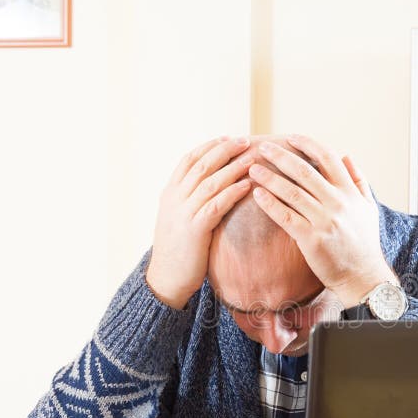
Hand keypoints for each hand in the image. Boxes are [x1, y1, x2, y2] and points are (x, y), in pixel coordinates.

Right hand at [145, 136, 253, 308]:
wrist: (166, 279)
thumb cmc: (179, 250)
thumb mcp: (179, 218)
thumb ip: (190, 200)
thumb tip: (211, 184)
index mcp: (170, 193)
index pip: (188, 160)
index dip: (209, 146)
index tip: (228, 138)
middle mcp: (174, 198)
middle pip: (201, 165)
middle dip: (224, 150)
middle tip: (245, 140)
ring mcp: (183, 213)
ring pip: (210, 182)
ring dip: (233, 168)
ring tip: (252, 158)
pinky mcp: (194, 230)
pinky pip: (216, 205)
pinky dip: (232, 193)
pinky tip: (247, 186)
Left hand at [249, 135, 396, 307]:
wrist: (362, 276)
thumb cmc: (364, 243)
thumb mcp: (368, 208)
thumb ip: (358, 180)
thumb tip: (347, 156)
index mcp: (350, 192)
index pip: (328, 157)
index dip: (307, 144)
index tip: (290, 137)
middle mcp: (338, 203)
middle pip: (305, 171)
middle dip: (281, 156)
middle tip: (262, 147)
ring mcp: (324, 221)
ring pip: (292, 192)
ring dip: (269, 178)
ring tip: (252, 169)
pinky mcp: (311, 239)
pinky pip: (286, 217)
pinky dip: (271, 204)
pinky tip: (257, 195)